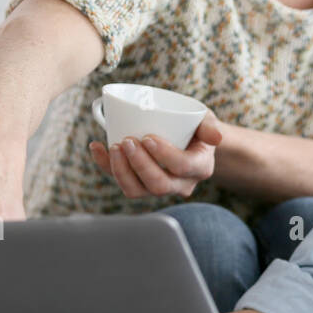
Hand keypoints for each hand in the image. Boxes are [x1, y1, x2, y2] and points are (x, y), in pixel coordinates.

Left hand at [89, 111, 222, 198]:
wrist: (188, 139)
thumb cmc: (196, 128)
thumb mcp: (207, 121)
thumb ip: (210, 126)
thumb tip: (216, 137)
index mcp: (199, 168)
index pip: (182, 168)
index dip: (164, 155)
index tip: (148, 137)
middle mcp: (180, 184)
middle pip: (158, 184)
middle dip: (139, 165)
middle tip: (127, 141)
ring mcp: (159, 187)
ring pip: (137, 190)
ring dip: (121, 170)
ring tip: (113, 145)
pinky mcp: (140, 184)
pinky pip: (121, 182)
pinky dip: (105, 166)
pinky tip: (96, 147)